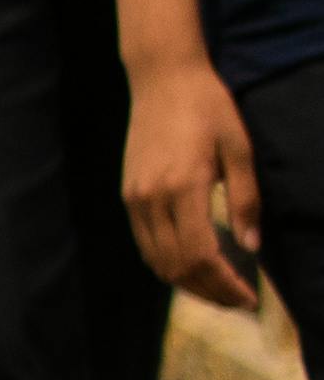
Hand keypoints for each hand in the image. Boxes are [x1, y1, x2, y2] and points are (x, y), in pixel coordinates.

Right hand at [123, 52, 263, 305]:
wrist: (162, 78)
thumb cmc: (208, 108)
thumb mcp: (239, 149)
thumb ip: (245, 200)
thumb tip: (251, 246)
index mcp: (183, 186)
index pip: (202, 255)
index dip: (226, 285)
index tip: (250, 299)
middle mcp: (152, 197)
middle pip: (177, 265)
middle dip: (210, 291)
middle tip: (238, 301)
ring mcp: (135, 196)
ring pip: (156, 259)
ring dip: (187, 283)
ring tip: (217, 289)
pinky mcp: (128, 192)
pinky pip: (144, 243)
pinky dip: (166, 264)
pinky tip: (189, 265)